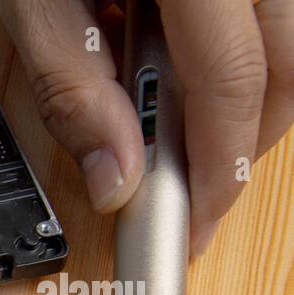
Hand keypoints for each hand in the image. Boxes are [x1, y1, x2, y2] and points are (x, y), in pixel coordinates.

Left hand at [0, 0, 293, 256]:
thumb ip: (74, 86)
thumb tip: (114, 176)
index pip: (234, 81)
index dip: (217, 167)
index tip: (194, 221)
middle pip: (290, 63)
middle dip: (247, 143)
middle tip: (199, 193)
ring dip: (260, 97)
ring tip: (198, 133)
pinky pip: (280, 11)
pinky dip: (258, 49)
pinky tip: (204, 68)